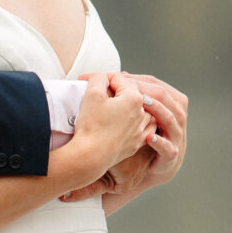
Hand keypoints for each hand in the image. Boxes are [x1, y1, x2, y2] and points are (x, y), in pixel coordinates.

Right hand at [57, 73, 154, 200]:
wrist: (92, 156)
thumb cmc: (91, 125)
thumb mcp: (92, 94)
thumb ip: (99, 78)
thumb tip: (102, 77)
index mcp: (134, 98)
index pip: (120, 80)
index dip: (103, 78)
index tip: (88, 81)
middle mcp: (143, 113)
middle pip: (130, 93)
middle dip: (115, 90)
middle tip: (99, 91)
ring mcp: (142, 129)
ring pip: (139, 110)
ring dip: (128, 105)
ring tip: (114, 104)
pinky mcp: (137, 143)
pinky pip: (142, 127)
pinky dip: (136, 121)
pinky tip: (128, 121)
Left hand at [128, 73, 187, 188]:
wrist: (141, 174)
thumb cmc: (136, 140)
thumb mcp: (134, 117)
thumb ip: (129, 99)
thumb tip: (117, 76)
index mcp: (168, 107)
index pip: (160, 87)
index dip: (142, 81)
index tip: (122, 77)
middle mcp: (176, 121)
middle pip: (171, 99)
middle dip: (152, 91)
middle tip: (132, 87)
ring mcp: (176, 139)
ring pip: (173, 120)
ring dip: (159, 110)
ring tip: (144, 104)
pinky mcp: (170, 158)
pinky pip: (169, 148)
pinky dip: (161, 142)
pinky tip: (150, 137)